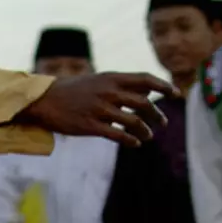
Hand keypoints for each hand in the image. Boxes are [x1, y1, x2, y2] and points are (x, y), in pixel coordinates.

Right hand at [25, 73, 172, 146]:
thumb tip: (148, 92)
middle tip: (163, 123)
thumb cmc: (74, 91)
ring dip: (145, 130)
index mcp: (111, 78)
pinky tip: (135, 144)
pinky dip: (130, 140)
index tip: (177, 94)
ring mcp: (99, 109)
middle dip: (158, 115)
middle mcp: (108, 92)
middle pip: (143, 103)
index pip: (145, 79)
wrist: (45, 101)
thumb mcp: (99, 81)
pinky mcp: (90, 126)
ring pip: (133, 122)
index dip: (164, 86)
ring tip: (149, 136)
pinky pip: (117, 135)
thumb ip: (123, 86)